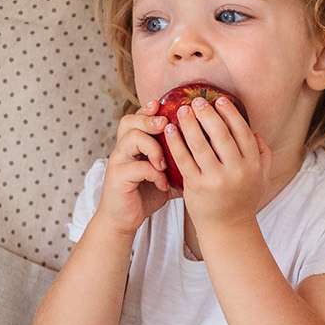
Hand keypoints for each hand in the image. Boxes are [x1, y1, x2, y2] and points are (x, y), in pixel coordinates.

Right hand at [94, 103, 174, 236]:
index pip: (137, 118)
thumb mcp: (165, 175)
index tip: (163, 105)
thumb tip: (207, 154)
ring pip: (132, 139)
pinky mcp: (117, 177)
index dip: (149, 110)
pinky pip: (137, 167)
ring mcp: (118, 162)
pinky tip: (163, 184)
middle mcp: (123, 149)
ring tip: (164, 162)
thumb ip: (177, 163)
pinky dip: (154, 174)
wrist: (124, 220)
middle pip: (129, 121)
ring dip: (153, 147)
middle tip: (165, 124)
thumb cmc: (144, 195)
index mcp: (133, 145)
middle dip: (149, 119)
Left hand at [164, 95, 268, 229]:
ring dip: (190, 124)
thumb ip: (263, 154)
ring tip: (182, 110)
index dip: (231, 114)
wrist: (228, 229)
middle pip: (221, 135)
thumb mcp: (261, 178)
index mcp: (252, 166)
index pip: (242, 133)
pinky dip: (176, 142)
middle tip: (197, 101)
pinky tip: (171, 130)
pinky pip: (184, 159)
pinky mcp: (196, 187)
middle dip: (208, 114)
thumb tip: (255, 131)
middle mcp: (236, 172)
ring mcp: (215, 180)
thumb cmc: (242, 199)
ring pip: (200, 145)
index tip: (220, 100)